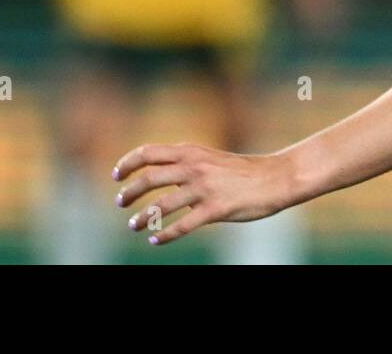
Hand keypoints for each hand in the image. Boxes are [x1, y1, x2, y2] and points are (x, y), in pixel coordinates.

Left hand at [112, 143, 296, 244]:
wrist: (274, 178)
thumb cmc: (240, 171)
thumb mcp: (209, 157)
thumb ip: (185, 162)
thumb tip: (157, 174)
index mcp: (191, 151)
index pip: (148, 152)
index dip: (128, 163)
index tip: (117, 175)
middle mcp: (194, 167)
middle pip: (149, 179)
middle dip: (130, 193)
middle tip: (121, 202)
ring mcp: (204, 189)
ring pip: (162, 206)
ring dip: (142, 217)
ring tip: (133, 225)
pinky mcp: (216, 209)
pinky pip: (183, 226)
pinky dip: (165, 234)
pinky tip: (156, 240)